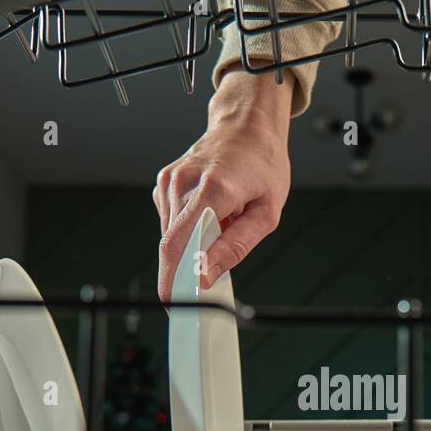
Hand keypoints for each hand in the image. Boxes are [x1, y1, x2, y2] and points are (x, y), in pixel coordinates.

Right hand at [154, 69, 294, 301]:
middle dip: (181, 270)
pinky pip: (170, 222)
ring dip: (190, 244)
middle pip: (170, 243)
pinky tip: (207, 216)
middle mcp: (184, 182)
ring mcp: (170, 181)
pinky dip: (187, 230)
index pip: (180, 242)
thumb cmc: (262, 166)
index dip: (173, 277)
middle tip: (201, 283)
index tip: (174, 302)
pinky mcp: (164, 184)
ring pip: (170, 235)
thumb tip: (206, 274)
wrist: (247, 127)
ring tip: (219, 226)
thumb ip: (236, 246)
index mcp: (215, 187)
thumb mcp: (267, 213)